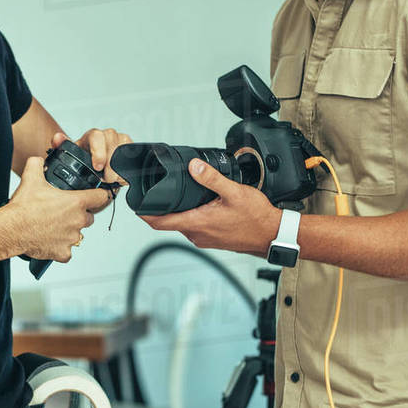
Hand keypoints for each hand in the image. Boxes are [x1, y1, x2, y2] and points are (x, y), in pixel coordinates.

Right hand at [8, 155, 112, 261]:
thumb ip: (37, 164)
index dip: (100, 195)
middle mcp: (78, 220)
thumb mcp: (31, 178)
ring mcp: (72, 238)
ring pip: (77, 234)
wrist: (12, 230)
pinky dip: (60, 247)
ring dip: (69, 231)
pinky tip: (49, 240)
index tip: (98, 196)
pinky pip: (67, 251)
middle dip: (78, 215)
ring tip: (52, 226)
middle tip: (62, 212)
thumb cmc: (23, 208)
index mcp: (76, 202)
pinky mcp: (63, 252)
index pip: (101, 197)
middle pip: (89, 217)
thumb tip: (38, 160)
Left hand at [53, 128, 131, 186]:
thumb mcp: (69, 157)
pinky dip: (126, 168)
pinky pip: (132, 155)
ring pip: (123, 147)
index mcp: (91, 137)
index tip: (97, 167)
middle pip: (112, 140)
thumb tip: (57, 138)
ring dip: (118, 166)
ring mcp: (118, 142)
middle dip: (110, 163)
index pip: (96, 136)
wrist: (92, 173)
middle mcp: (106, 136)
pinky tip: (120, 177)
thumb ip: (61, 147)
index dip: (98, 151)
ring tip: (112, 179)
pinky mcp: (128, 150)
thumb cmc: (81, 163)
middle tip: (106, 178)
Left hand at [141, 159, 281, 255]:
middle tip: (157, 194)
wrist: (272, 234)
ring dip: (179, 213)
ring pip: (183, 225)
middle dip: (162, 210)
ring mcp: (204, 239)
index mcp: (198, 223)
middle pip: (170, 222)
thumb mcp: (233, 192)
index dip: (144, 214)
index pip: (160, 222)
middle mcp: (198, 234)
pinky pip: (195, 228)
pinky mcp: (212, 240)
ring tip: (179, 197)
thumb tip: (194, 167)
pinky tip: (201, 206)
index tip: (136, 206)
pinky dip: (191, 217)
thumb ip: (211, 178)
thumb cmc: (256, 217)